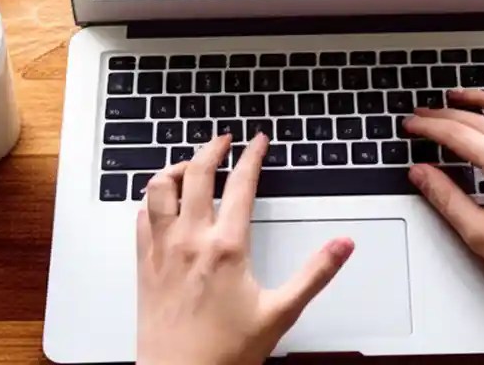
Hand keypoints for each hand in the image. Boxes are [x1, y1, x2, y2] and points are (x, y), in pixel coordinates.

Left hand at [136, 134, 354, 364]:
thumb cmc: (225, 353)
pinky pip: (141, 217)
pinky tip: (161, 203)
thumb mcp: (281, 313)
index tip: (257, 141)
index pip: (240, 183)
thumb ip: (315, 273)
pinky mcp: (145, 264)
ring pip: (160, 187)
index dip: (251, 155)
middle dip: (211, 148)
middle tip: (224, 140)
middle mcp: (190, 240)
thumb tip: (343, 245)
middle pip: (196, 173)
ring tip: (190, 164)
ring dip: (176, 168)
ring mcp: (163, 249)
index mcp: (227, 247)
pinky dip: (152, 200)